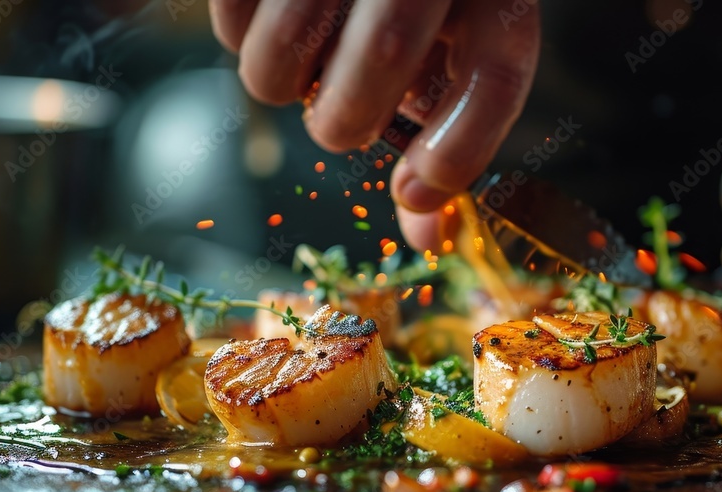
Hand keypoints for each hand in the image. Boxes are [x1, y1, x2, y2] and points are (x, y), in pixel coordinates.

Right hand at [209, 0, 540, 250]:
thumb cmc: (423, 7)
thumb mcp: (455, 55)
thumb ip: (447, 143)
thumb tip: (429, 238)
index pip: (494, 75)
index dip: (456, 153)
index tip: (413, 193)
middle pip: (380, 54)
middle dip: (346, 120)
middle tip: (342, 119)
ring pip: (283, 53)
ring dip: (284, 84)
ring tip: (308, 59)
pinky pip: (227, 22)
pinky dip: (243, 38)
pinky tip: (275, 16)